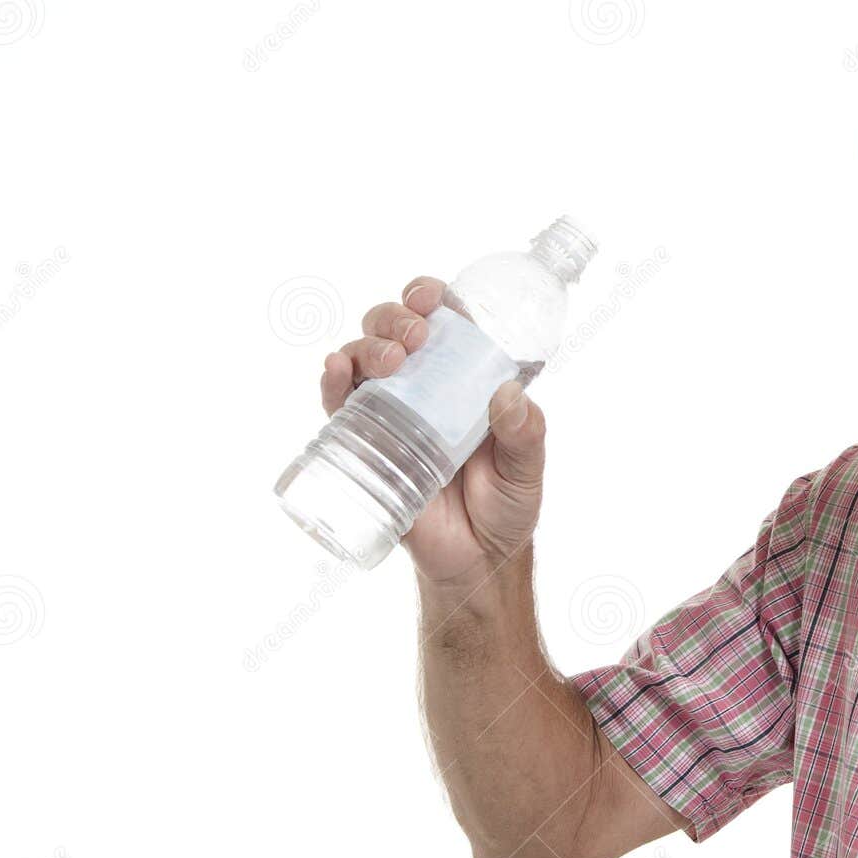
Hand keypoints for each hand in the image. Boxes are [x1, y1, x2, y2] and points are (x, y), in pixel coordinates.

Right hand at [319, 276, 546, 586]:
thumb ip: (525, 433)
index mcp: (463, 379)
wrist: (477, 559)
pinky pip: (337, 406)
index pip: (442, 322)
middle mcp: (422, 387)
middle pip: (394, 330)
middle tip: (416, 338)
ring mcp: (389, 413)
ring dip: (368, 345)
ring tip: (391, 362)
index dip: (431, 298)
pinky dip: (331, 381)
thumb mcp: (526, 467)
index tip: (433, 298)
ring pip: (362, 358)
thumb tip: (510, 394)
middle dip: (396, 318)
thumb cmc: (505, 505)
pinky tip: (335, 368)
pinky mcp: (364, 444)